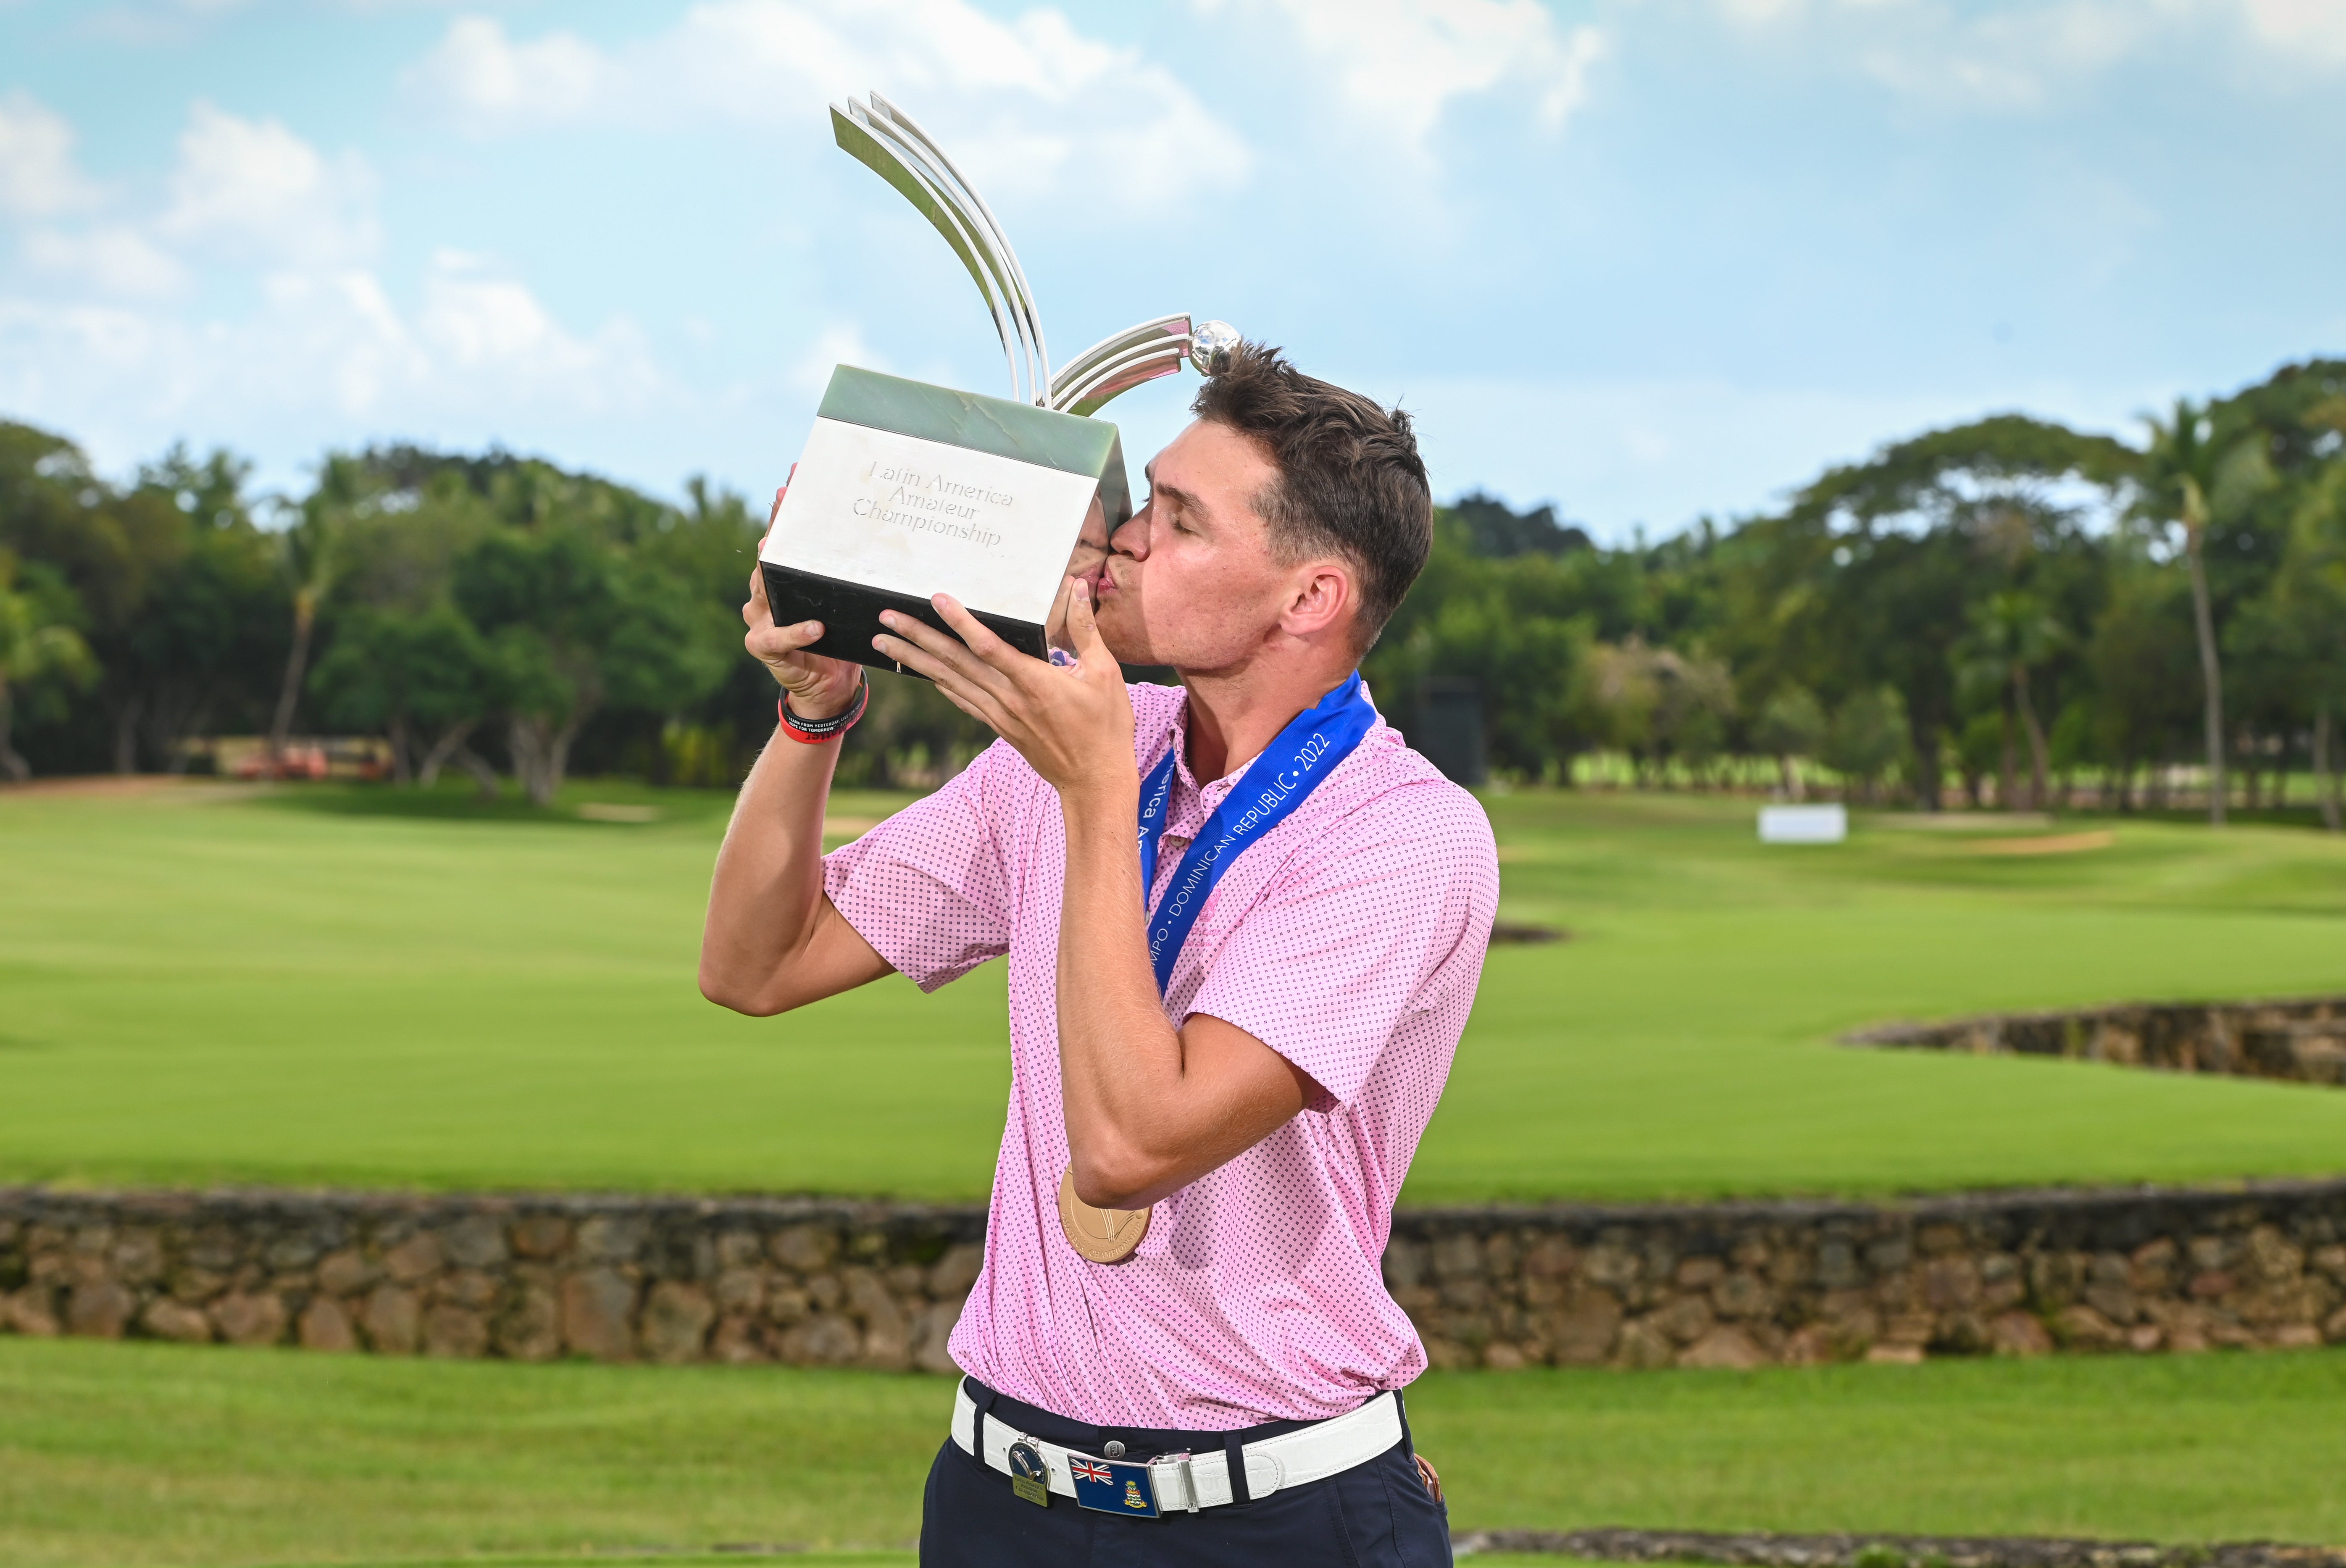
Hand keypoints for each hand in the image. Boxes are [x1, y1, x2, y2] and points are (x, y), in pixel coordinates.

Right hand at [745, 471, 861, 719]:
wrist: (829, 686)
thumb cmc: (840, 640)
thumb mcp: (846, 605)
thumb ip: (847, 578)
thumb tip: (884, 537)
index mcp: (784, 580)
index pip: (784, 538)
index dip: (786, 508)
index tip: (795, 474)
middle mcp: (765, 594)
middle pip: (769, 554)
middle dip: (776, 523)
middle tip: (783, 493)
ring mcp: (759, 619)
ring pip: (763, 589)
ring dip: (771, 570)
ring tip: (772, 547)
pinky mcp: (763, 646)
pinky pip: (776, 637)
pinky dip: (796, 631)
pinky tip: (814, 626)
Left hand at [873, 575, 1135, 804]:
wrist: (1094, 783)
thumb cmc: (1105, 728)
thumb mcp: (1105, 673)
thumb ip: (1086, 629)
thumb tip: (1077, 588)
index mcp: (1034, 682)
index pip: (988, 646)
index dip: (960, 621)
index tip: (936, 599)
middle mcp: (1009, 698)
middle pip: (955, 662)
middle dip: (917, 637)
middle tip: (886, 617)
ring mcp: (1000, 715)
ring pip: (949, 681)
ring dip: (915, 660)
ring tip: (885, 642)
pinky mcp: (999, 727)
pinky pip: (962, 701)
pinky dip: (939, 684)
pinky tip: (922, 672)